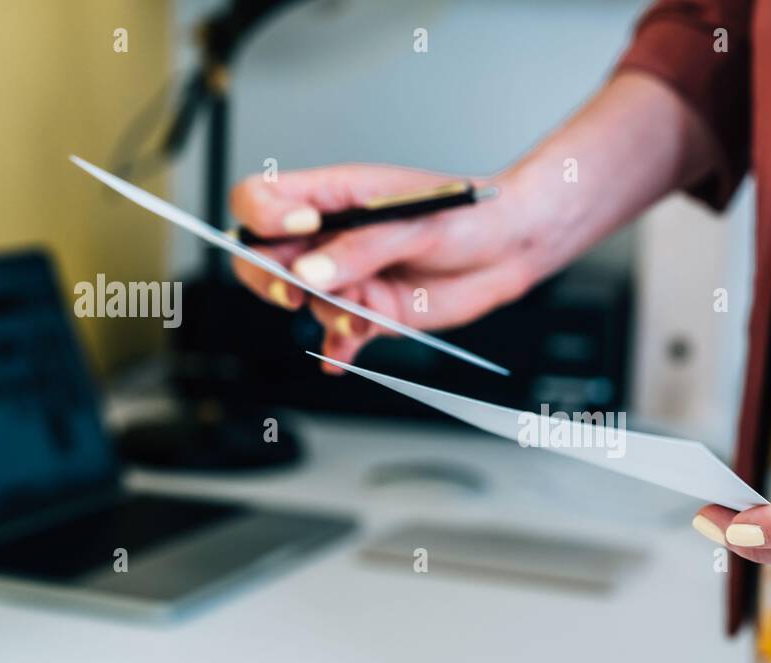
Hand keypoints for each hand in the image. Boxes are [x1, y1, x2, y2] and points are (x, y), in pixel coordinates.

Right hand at [229, 164, 538, 372]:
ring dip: (326, 313)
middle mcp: (332, 238)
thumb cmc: (466, 215)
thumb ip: (361, 249)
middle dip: (269, 278)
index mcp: (333, 196)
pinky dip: (336, 348)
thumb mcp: (413, 224)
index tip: (295, 231)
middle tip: (295, 294)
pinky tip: (340, 357)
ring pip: (306, 301)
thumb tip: (310, 273)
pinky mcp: (370, 311)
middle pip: (263, 257)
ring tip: (363, 316)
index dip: (263, 217)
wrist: (508, 250)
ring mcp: (349, 277)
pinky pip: (336, 335)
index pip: (262, 200)